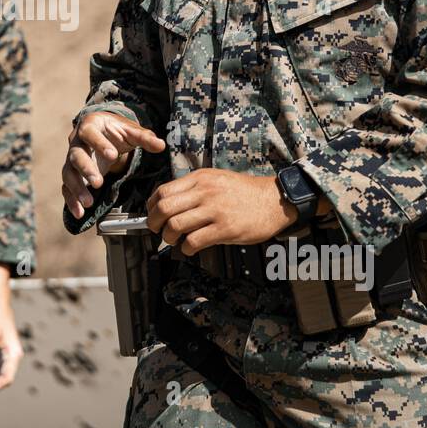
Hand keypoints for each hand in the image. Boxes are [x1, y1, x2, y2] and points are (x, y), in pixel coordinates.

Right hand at [62, 111, 165, 218]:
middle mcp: (76, 142)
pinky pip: (66, 188)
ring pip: (68, 174)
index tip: (112, 156)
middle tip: (98, 182)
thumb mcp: (130, 131)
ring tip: (89, 203)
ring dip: (77, 189)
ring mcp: (71, 160)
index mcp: (89, 125)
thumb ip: (144, 137)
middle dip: (86, 169)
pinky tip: (80, 213)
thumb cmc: (116, 131)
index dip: (99, 144)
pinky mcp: (72, 174)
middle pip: (76, 155)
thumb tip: (161, 145)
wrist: (103, 132)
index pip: (90, 134)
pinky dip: (72, 201)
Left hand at [146, 169, 294, 252]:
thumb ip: (194, 189)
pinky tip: (190, 249)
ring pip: (175, 224)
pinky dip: (186, 248)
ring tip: (174, 241)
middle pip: (164, 208)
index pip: (163, 191)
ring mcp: (215, 210)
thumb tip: (170, 204)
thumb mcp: (217, 180)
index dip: (151, 206)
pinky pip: (194, 240)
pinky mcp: (225, 228)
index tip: (151, 214)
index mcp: (200, 178)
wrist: (274, 200)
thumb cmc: (245, 192)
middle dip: (154, 223)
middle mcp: (205, 192)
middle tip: (157, 231)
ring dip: (169, 237)